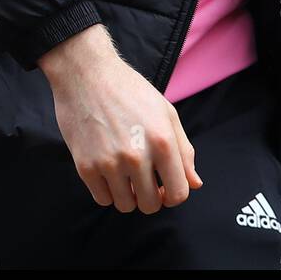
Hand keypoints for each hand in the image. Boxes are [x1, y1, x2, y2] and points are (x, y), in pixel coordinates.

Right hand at [38, 25, 202, 212]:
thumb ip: (184, 150)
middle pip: (150, 205)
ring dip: (127, 194)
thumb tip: (195, 184)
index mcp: (162, 142)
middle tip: (142, 178)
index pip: (178, 194)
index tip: (163, 186)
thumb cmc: (129, 90)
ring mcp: (109, 163)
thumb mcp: (165, 112)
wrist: (87, 73)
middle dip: (150, 196)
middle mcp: (137, 156)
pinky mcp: (85, 166)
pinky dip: (107, 191)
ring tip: (124, 172)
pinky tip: (107, 170)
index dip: (173, 194)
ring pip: (125, 205)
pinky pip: (102, 199)